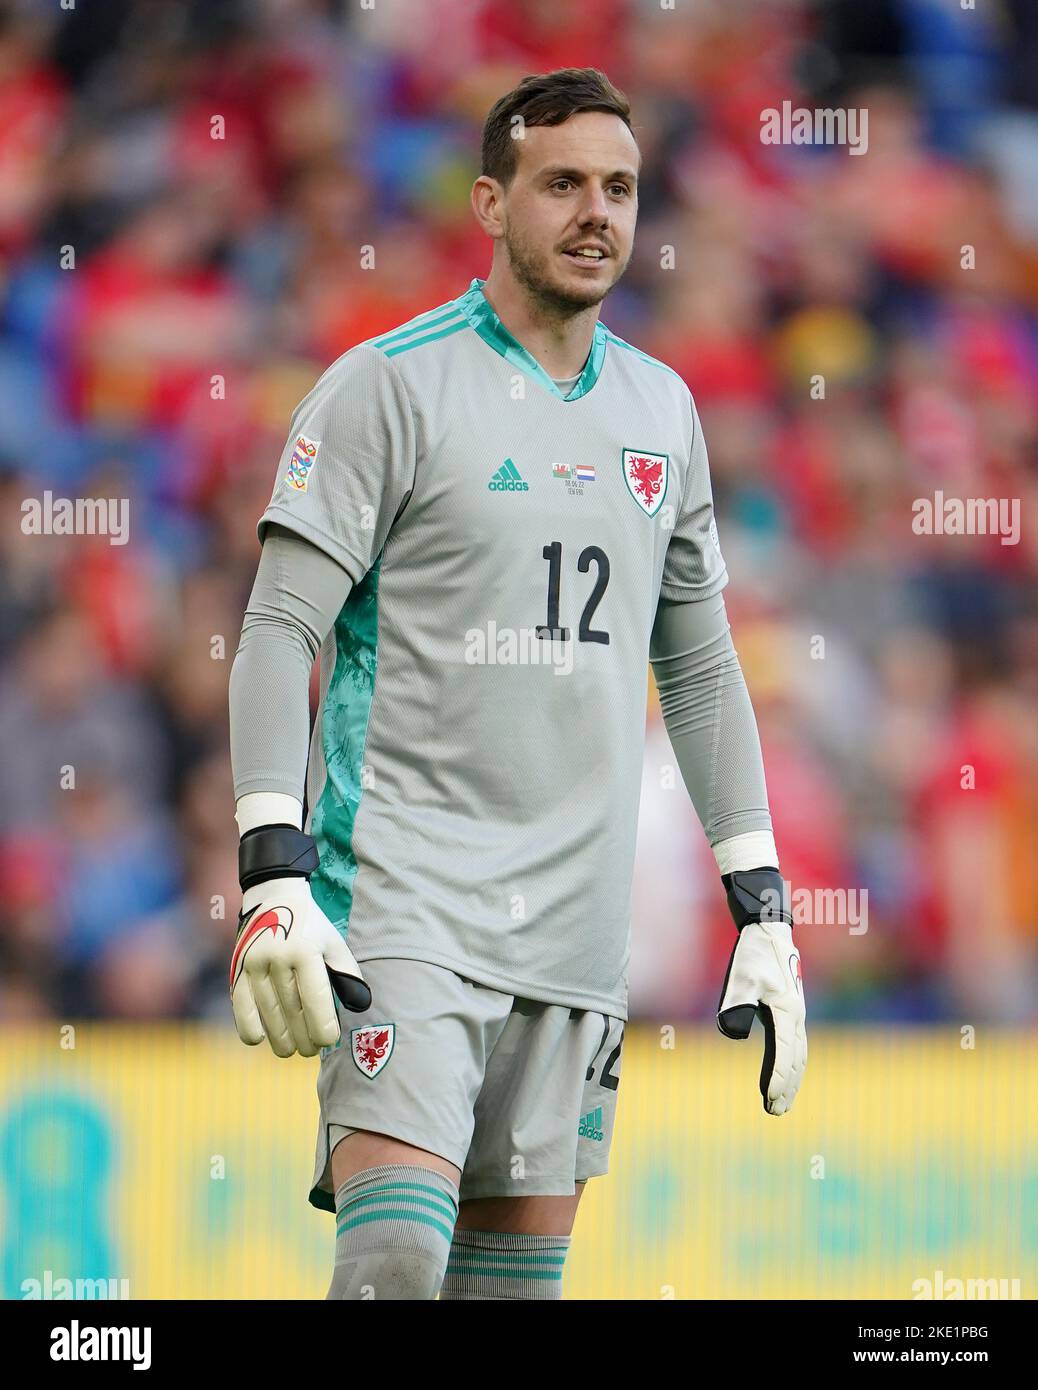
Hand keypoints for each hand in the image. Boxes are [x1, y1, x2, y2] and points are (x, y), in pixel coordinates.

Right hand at [230, 876, 370, 1057]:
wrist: (274, 896)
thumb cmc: (312, 926)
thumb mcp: (334, 943)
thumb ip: (347, 973)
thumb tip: (361, 1005)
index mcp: (305, 950)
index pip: (315, 999)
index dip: (322, 1026)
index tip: (329, 1041)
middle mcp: (278, 957)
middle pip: (292, 1010)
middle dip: (304, 1037)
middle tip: (312, 1050)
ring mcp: (254, 964)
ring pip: (268, 1013)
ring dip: (281, 1038)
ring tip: (291, 1050)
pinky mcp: (237, 969)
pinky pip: (241, 1006)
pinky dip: (249, 1026)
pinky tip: (260, 1039)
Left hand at [717, 920, 805, 1114]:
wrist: (769, 930)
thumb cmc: (753, 954)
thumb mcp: (741, 978)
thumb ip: (737, 1005)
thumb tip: (736, 1034)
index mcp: (787, 1011)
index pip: (783, 1055)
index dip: (776, 1079)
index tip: (768, 1100)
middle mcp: (796, 1016)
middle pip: (795, 1061)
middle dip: (786, 1087)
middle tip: (774, 1111)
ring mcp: (796, 1013)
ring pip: (797, 1055)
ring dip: (790, 1079)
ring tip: (779, 1102)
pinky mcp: (790, 1009)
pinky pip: (793, 1045)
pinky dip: (789, 1064)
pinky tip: (779, 1073)